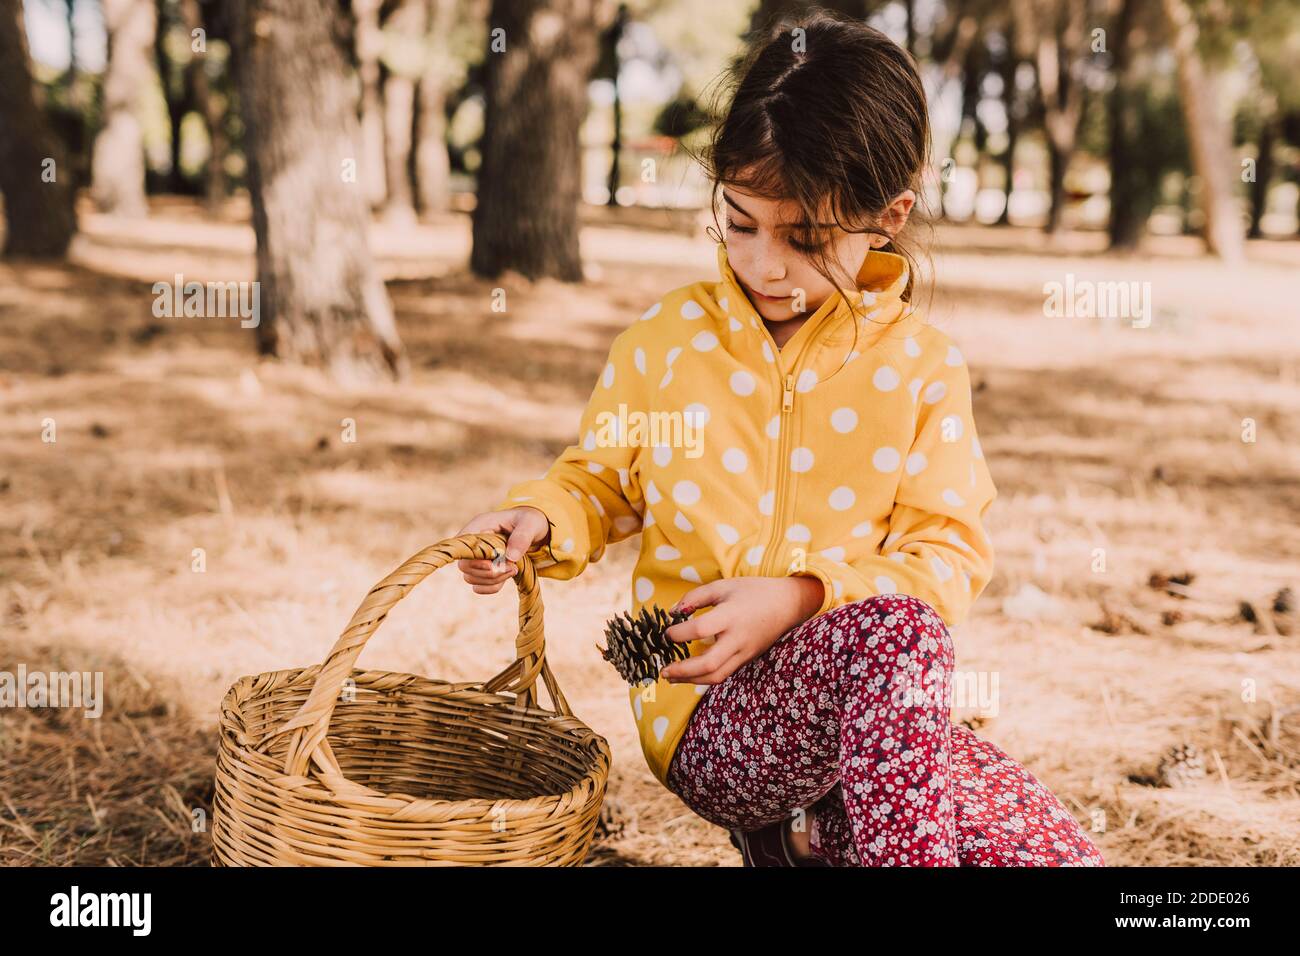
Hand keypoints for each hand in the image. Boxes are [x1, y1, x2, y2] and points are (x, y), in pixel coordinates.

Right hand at [455, 506, 551, 593]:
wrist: (533, 529)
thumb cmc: (529, 521)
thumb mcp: (530, 523)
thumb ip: (521, 538)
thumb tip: (510, 557)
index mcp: (480, 525)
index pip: (461, 545)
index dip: (474, 559)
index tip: (494, 563)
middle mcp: (473, 543)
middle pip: (464, 566)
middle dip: (488, 572)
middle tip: (511, 567)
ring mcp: (477, 558)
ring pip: (471, 578)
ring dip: (493, 580)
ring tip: (513, 569)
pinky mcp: (483, 570)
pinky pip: (479, 587)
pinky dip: (492, 587)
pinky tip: (507, 577)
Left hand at [658, 576, 824, 684]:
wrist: (787, 605)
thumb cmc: (753, 591)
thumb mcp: (723, 586)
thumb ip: (696, 597)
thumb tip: (673, 612)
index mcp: (731, 616)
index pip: (701, 629)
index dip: (679, 633)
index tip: (667, 632)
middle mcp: (738, 639)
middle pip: (708, 664)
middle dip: (682, 670)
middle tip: (663, 670)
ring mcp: (744, 653)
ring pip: (716, 676)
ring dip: (690, 680)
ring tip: (671, 677)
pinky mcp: (746, 660)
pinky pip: (723, 674)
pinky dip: (704, 677)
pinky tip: (689, 674)